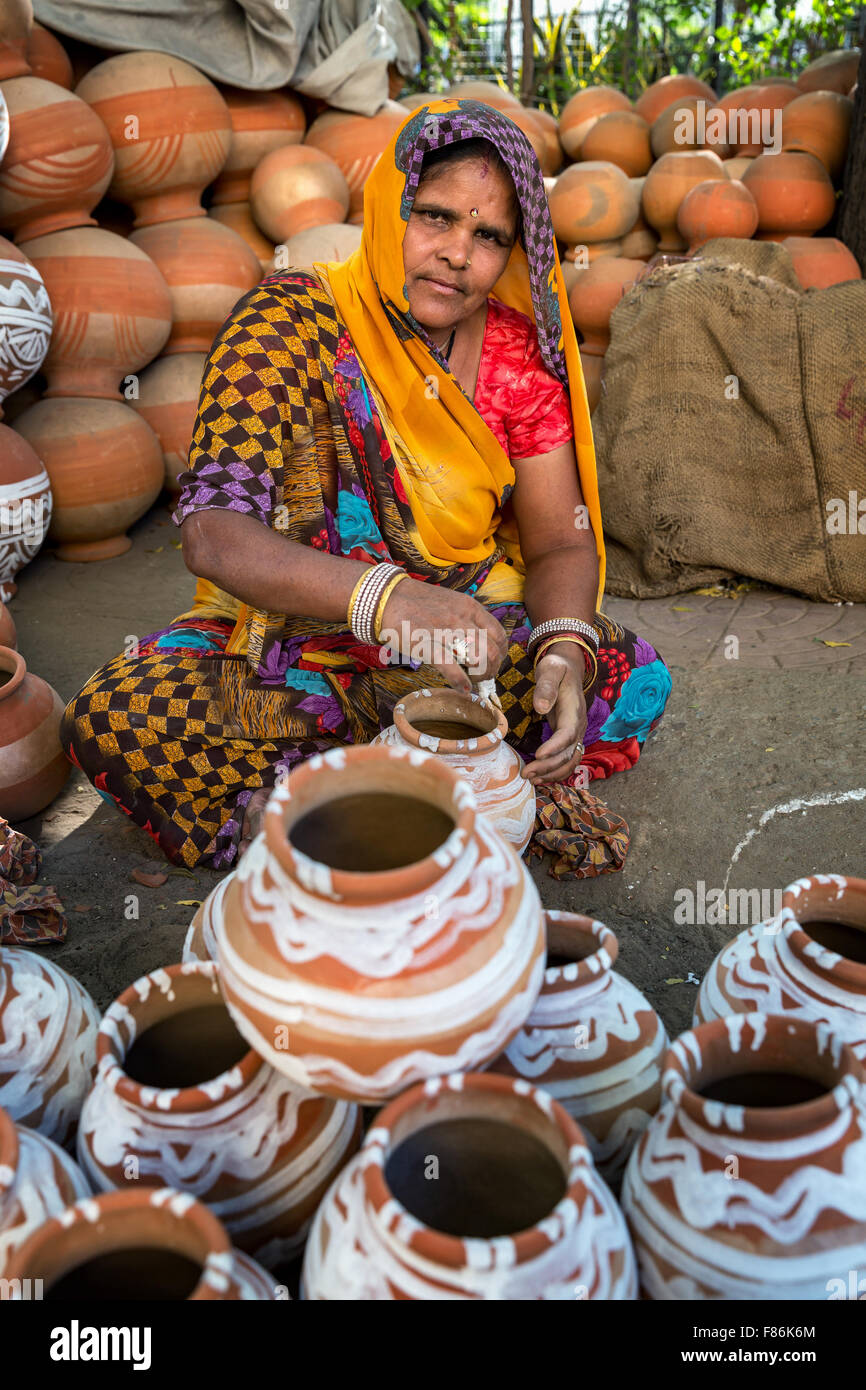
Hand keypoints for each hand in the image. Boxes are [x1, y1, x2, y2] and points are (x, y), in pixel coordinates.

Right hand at [378, 577, 507, 692]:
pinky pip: (451, 667)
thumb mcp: (451, 603)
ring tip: (474, 682)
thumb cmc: (418, 603)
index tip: (494, 662)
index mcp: (470, 607)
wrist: (387, 597)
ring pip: (478, 659)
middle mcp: (462, 618)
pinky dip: (461, 682)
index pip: (499, 634)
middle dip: (492, 669)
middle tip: (484, 676)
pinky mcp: (427, 644)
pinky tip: (463, 689)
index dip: (501, 653)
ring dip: (480, 676)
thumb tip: (480, 642)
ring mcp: (445, 631)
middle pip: (492, 650)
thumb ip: (467, 619)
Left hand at [522, 647, 587, 783]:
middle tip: (526, 773)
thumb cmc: (557, 668)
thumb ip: (546, 686)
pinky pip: (566, 760)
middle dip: (548, 766)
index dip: (554, 747)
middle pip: (568, 753)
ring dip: (552, 773)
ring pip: (570, 761)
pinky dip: (554, 771)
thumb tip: (542, 708)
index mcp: (574, 710)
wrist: (567, 669)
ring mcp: (575, 733)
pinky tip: (539, 776)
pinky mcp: (568, 738)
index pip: (567, 734)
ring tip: (531, 779)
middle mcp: (578, 725)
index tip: (537, 755)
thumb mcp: (551, 669)